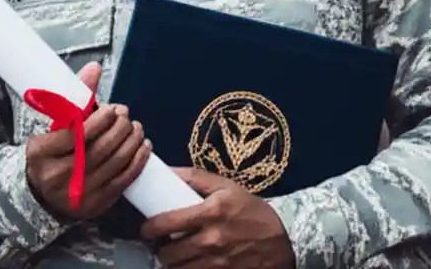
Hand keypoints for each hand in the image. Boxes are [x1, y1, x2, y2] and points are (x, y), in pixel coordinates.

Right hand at [25, 61, 151, 219]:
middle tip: (125, 115)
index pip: (76, 134)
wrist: (42, 193)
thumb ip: (74, 96)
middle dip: (119, 127)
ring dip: (132, 140)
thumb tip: (95, 67)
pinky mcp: (96, 204)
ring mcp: (77, 194)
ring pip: (114, 162)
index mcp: (41, 153)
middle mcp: (57, 176)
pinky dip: (138, 160)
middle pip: (98, 148)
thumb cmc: (51, 152)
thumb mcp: (54, 125)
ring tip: (135, 127)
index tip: (111, 109)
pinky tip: (143, 146)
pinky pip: (123, 179)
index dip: (100, 120)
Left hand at [140, 168, 294, 267]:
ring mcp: (218, 263)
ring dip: (172, 263)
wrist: (283, 240)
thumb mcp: (226, 187)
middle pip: (167, 253)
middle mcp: (213, 239)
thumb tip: (165, 171)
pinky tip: (191, 264)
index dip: (149, 228)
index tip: (147, 228)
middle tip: (163, 243)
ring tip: (176, 254)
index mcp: (212, 211)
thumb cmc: (251, 211)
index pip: (165, 223)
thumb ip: (195, 178)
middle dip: (160, 249)